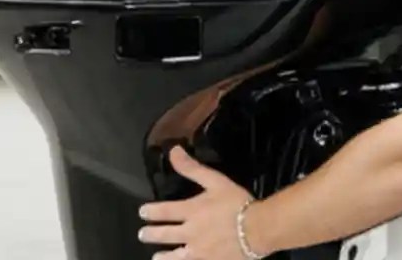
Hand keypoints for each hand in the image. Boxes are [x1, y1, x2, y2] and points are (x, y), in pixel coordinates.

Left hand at [138, 146, 259, 259]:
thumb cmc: (238, 203)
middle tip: (143, 234)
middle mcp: (189, 233)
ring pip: (172, 257)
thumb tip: (173, 151)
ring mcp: (197, 252)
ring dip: (162, 256)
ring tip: (156, 257)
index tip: (143, 212)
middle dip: (150, 234)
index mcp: (191, 211)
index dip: (150, 212)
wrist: (258, 229)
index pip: (163, 212)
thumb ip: (192, 168)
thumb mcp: (216, 181)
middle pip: (164, 235)